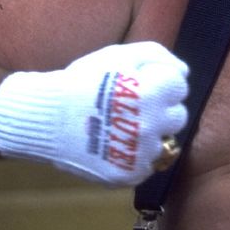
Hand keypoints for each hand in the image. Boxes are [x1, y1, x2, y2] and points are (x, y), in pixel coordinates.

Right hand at [0, 41, 189, 184]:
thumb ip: (157, 56)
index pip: (180, 86)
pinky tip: (115, 144)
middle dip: (160, 109)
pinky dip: (135, 156)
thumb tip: (184, 71)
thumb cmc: (83, 81)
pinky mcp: (128, 174)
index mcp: (152, 92)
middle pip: (178, 116)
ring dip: (149, 135)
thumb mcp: (118, 55)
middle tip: (132, 107)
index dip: (160, 82)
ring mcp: (140, 153)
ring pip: (163, 143)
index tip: (139, 85)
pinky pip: (146, 165)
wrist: (46, 117)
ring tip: (121, 127)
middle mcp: (151, 124)